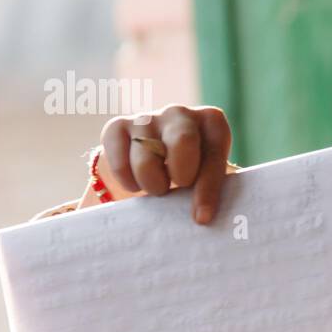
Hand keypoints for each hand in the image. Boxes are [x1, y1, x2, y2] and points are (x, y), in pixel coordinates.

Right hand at [97, 105, 232, 223]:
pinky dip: (127, 180)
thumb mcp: (207, 178)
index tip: (201, 218)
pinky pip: (120, 161)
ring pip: (147, 158)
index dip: (208, 189)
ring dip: (151, 183)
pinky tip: (135, 184)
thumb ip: (211, 187)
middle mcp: (180, 113)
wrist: (151, 164)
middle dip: (180, 175)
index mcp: (212, 123)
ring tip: (157, 187)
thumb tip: (204, 217)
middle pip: (183, 141)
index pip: (214, 154)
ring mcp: (147, 118)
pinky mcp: (117, 127)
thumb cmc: (190, 175)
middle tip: (175, 189)